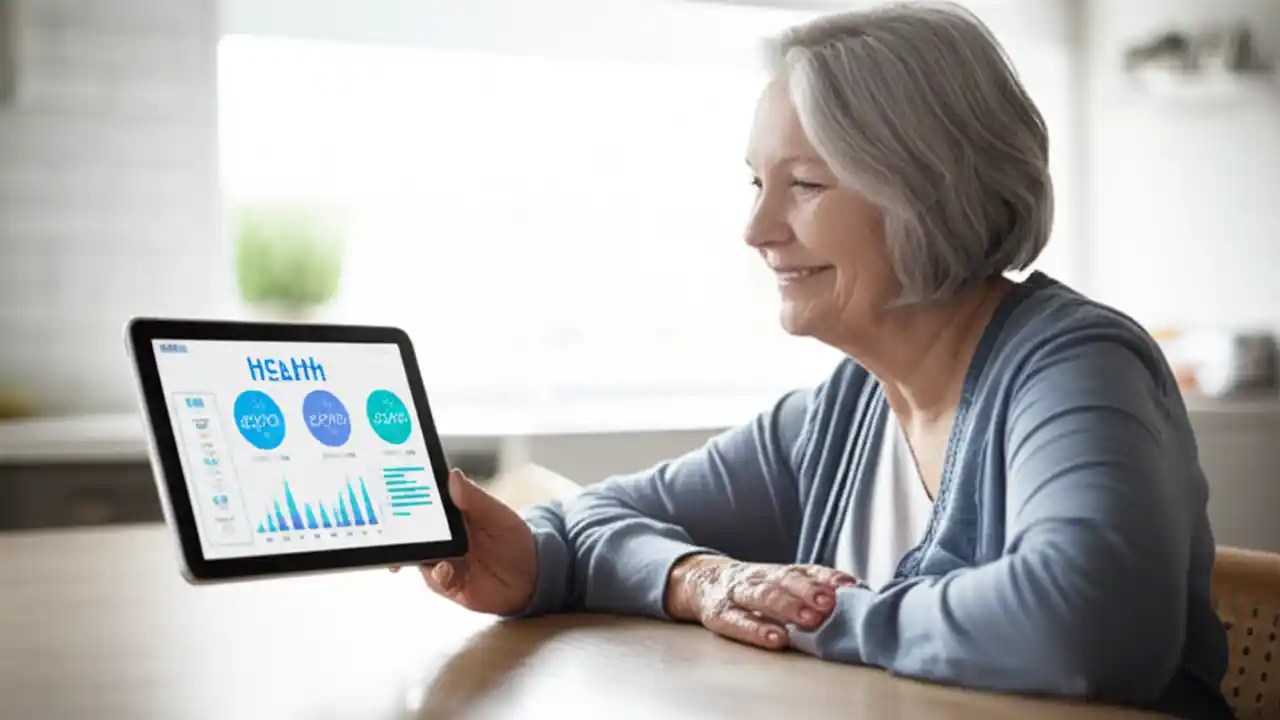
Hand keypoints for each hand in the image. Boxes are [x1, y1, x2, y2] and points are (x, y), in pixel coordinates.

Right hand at [392, 469, 536, 615]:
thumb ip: (474, 498)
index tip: (393, 488)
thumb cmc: (513, 540)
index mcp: (450, 512)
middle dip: (398, 526)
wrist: (528, 577)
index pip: (421, 499)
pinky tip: (446, 570)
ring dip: (415, 552)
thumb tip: (453, 475)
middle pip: (409, 528)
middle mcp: (439, 535)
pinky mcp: (444, 581)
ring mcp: (439, 558)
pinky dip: (437, 574)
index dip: (403, 493)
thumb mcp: (498, 515)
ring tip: (428, 548)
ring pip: (414, 554)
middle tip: (394, 523)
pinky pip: (433, 578)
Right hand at [665, 555, 856, 650]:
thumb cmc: (753, 587)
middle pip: (785, 580)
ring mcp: (738, 594)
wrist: (702, 580)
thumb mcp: (779, 582)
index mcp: (778, 571)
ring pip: (763, 595)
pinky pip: (739, 621)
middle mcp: (760, 577)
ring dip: (788, 606)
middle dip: (809, 591)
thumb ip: (813, 586)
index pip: (806, 570)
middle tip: (829, 604)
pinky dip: (758, 630)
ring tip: (810, 620)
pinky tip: (776, 639)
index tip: (850, 587)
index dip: (828, 578)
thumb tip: (858, 593)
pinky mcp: (720, 614)